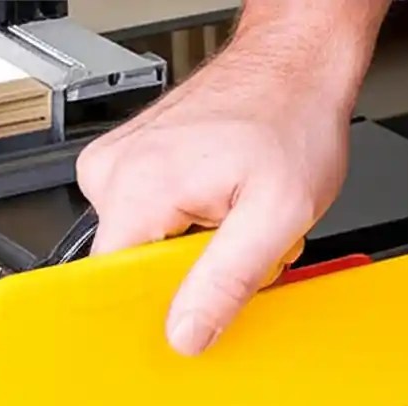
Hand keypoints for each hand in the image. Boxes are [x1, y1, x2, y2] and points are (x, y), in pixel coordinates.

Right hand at [75, 46, 353, 355]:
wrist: (295, 67)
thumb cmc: (292, 120)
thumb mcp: (277, 214)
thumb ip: (228, 281)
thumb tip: (186, 335)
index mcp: (137, 188)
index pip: (112, 285)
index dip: (159, 307)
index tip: (198, 304)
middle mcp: (114, 173)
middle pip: (134, 269)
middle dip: (192, 274)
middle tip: (237, 241)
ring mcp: (119, 164)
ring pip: (148, 249)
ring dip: (197, 251)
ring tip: (235, 215)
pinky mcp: (133, 163)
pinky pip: (152, 223)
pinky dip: (192, 226)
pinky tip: (222, 203)